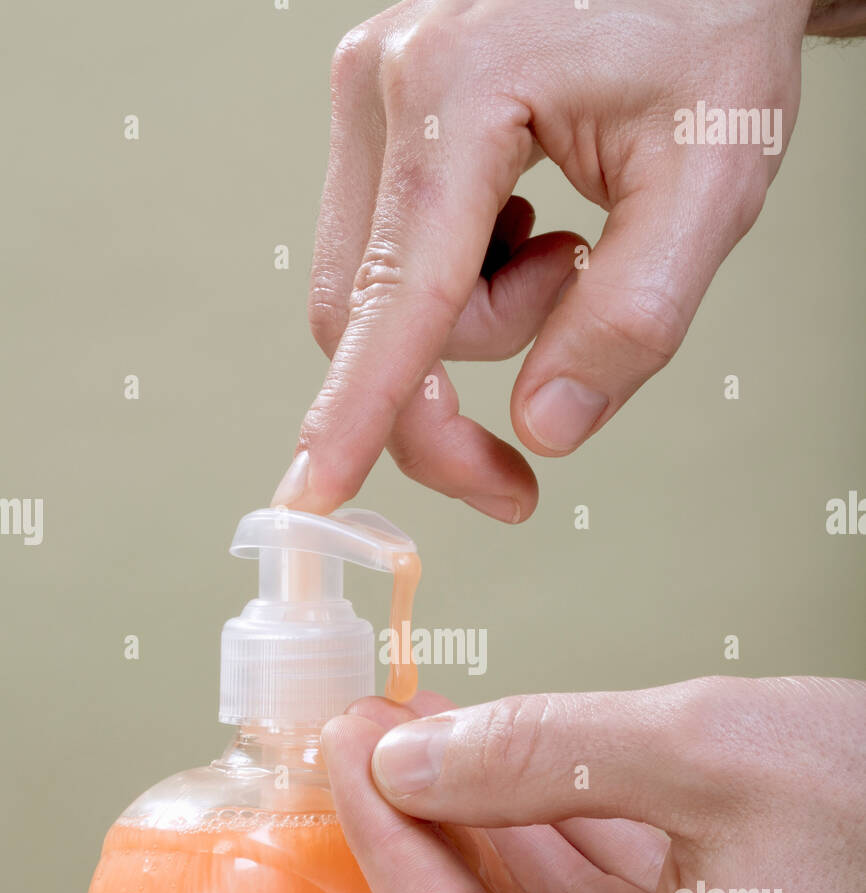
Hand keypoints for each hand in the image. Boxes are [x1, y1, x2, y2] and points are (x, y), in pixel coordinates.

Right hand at [276, 0, 813, 520]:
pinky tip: (527, 228)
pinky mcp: (381, 116)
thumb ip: (633, 315)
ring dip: (475, 327)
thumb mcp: (713, 175)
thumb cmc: (708, 25)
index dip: (358, 413)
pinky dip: (460, 286)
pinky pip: (389, 260)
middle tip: (537, 441)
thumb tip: (544, 427)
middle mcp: (386, 85)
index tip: (311, 495)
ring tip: (567, 254)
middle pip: (369, 318)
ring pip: (377, 300)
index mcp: (461, 88)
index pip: (399, 294)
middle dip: (452, 392)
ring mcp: (372, 96)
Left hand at [322, 677, 865, 892]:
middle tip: (380, 729)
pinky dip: (562, 849)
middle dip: (434, 821)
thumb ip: (539, 755)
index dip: (386, 835)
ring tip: (435, 737)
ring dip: (493, 827)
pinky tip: (516, 776)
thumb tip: (414, 762)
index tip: (350, 749)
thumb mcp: (706, 751)